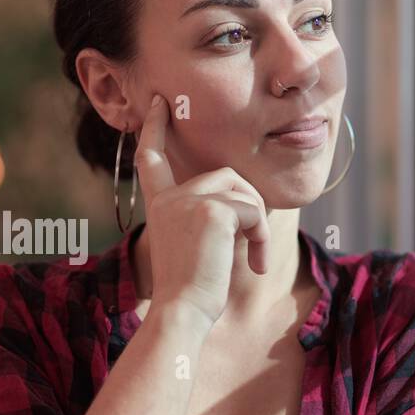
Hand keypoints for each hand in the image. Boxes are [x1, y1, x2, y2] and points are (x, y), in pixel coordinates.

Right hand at [134, 93, 270, 326]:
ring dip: (258, 225)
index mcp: (159, 204)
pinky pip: (253, 211)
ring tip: (253, 258)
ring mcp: (189, 200)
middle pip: (226, 177)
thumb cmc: (189, 291)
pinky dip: (262, 238)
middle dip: (250, 209)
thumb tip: (244, 202)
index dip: (157, 127)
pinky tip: (255, 264)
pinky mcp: (213, 210)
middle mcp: (170, 197)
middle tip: (253, 250)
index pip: (153, 157)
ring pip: (244, 192)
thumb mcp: (192, 246)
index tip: (161, 103)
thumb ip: (205, 217)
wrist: (181, 311)